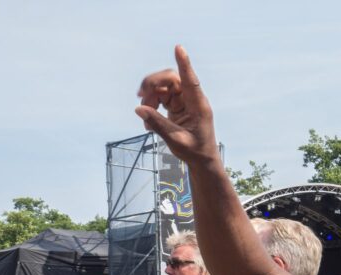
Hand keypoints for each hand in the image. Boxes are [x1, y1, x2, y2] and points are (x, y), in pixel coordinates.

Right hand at [135, 46, 219, 165]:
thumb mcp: (176, 140)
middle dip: (153, 83)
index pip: (191, 80)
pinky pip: (161, 97)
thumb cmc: (195, 151)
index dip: (184, 63)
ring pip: (163, 87)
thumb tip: (139, 109)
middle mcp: (192, 100)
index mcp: (199, 106)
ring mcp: (185, 102)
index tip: (178, 48)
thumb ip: (158, 124)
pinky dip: (152, 106)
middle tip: (139, 95)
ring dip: (150, 97)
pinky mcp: (177, 106)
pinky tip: (148, 122)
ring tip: (145, 116)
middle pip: (171, 79)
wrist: (202, 161)